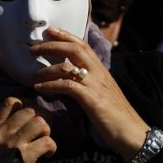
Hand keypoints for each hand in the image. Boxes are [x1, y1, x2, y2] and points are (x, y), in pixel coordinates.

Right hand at [0, 96, 56, 162]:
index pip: (10, 102)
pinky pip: (47, 142)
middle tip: (40, 131)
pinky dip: (51, 147)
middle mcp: (2, 132)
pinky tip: (47, 154)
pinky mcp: (26, 156)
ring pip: (39, 122)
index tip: (30, 115)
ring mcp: (14, 142)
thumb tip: (22, 116)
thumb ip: (0, 128)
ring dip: (45, 131)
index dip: (25, 104)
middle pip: (29, 110)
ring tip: (43, 141)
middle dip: (38, 118)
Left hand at [30, 27, 149, 161]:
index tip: (50, 29)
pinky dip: (50, 85)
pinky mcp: (91, 99)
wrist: (131, 133)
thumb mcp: (100, 96)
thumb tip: (67, 84)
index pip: (83, 44)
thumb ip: (86, 86)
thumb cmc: (114, 117)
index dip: (66, 35)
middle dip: (52, 45)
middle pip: (75, 48)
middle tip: (33, 47)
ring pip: (68, 66)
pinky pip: (66, 86)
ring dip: (45, 69)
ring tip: (31, 75)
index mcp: (101, 70)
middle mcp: (99, 73)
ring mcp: (95, 84)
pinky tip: (39, 88)